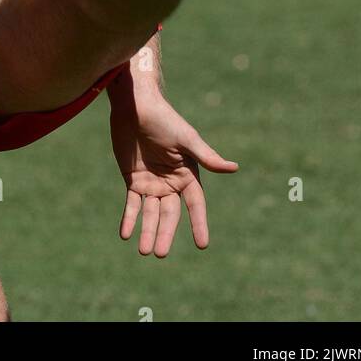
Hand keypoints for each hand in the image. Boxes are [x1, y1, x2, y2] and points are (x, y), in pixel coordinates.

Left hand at [110, 92, 238, 256]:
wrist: (136, 107)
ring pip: (151, 214)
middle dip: (165, 233)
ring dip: (147, 231)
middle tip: (159, 253)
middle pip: (170, 214)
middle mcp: (171, 182)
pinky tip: (125, 234)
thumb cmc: (165, 119)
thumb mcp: (187, 139)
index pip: (195, 204)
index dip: (199, 224)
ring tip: (144, 251)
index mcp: (188, 174)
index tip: (202, 245)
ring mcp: (152, 183)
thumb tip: (234, 168)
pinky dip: (129, 219)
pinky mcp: (133, 180)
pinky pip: (132, 205)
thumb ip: (207, 157)